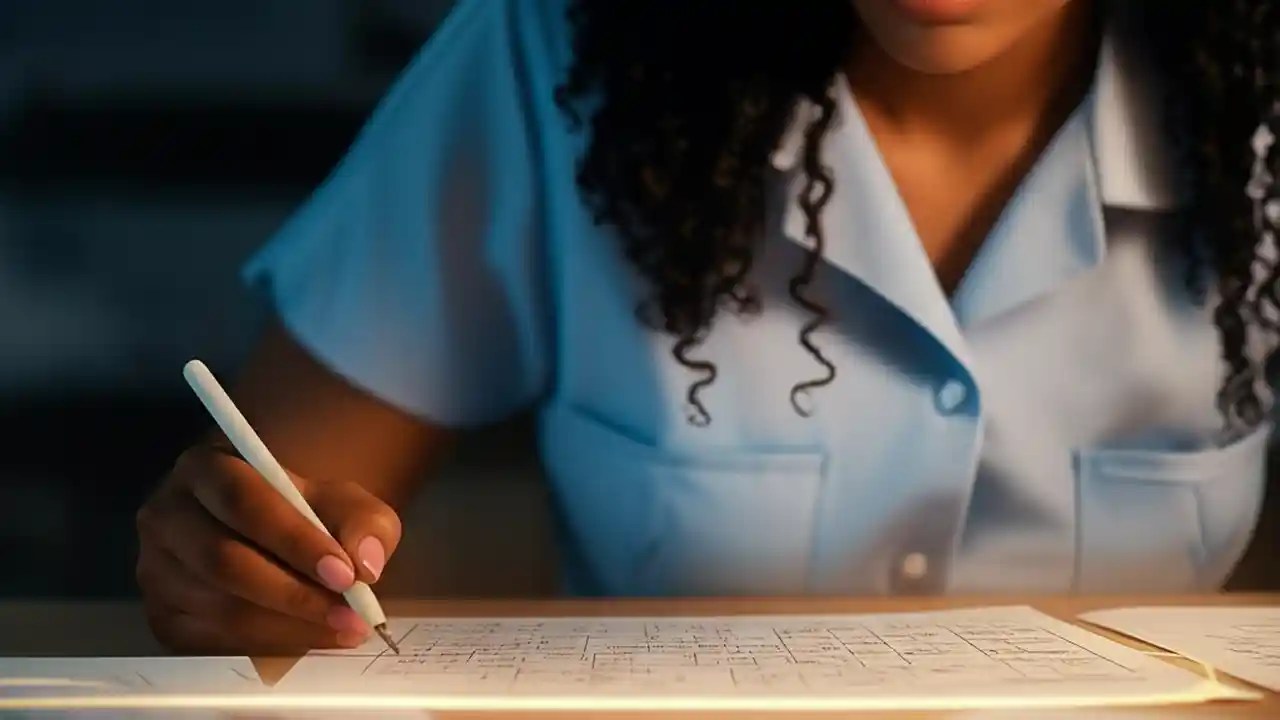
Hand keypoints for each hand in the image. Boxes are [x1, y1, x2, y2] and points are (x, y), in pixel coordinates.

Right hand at [135, 443, 401, 654]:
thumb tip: (364, 562)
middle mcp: (167, 516)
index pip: (244, 502)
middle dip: (295, 594)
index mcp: (207, 468)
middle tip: (351, 614)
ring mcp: (157, 569)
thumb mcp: (343, 502)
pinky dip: (266, 646)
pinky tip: (308, 641)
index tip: (346, 574)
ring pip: (219, 607)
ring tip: (343, 630)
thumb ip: (363, 522)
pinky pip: (211, 641)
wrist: (270, 533)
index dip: (295, 541)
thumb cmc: (303, 511)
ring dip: (288, 627)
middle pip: (224, 561)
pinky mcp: (162, 616)